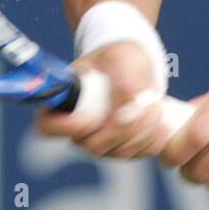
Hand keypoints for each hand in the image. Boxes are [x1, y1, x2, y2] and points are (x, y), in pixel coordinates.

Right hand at [35, 41, 171, 158]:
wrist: (135, 64)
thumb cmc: (118, 56)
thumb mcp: (120, 59)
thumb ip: (120, 84)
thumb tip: (127, 113)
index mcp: (63, 102)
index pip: (49, 127)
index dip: (69, 126)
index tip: (95, 114)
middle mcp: (78, 129)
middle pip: (93, 146)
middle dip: (123, 128)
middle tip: (143, 105)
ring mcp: (100, 141)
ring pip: (120, 152)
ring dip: (143, 130)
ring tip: (155, 106)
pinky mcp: (123, 148)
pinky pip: (140, 153)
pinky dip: (154, 138)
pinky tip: (160, 119)